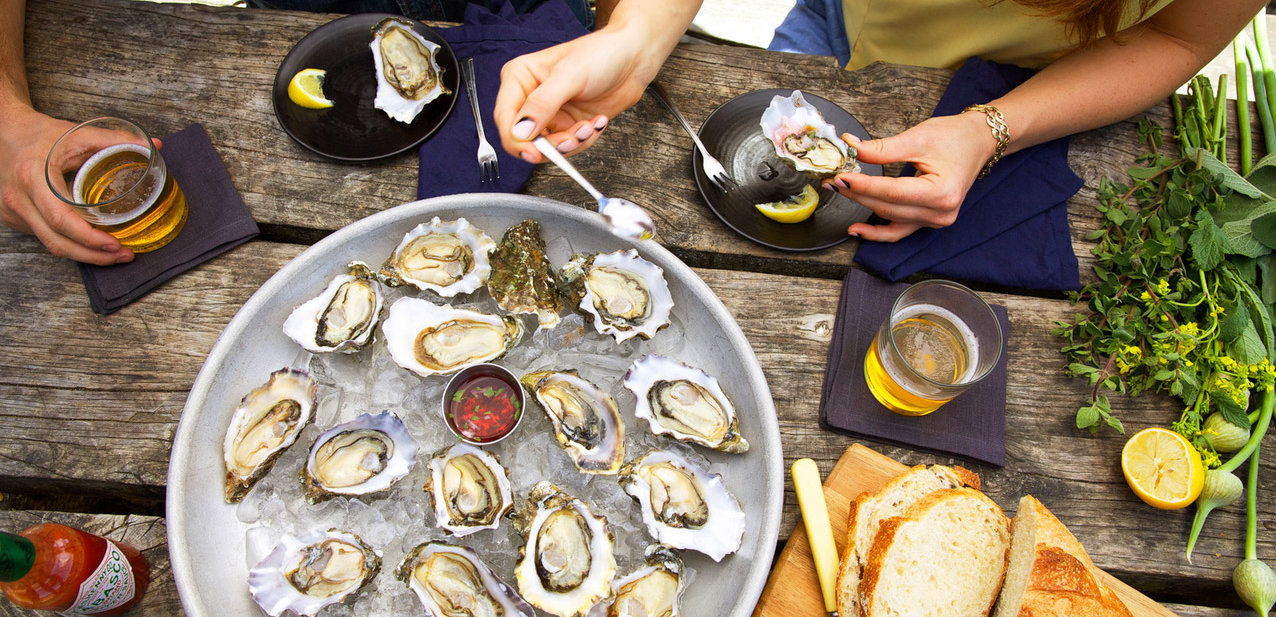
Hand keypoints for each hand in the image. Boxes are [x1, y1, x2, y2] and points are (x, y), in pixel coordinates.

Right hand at [0, 105, 133, 263]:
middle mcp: (18, 199)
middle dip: (93, 255)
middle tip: (124, 256)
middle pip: (57, 242)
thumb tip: (152, 146)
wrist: (5, 131)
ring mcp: (12, 211)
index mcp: (33, 178)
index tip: (116, 245)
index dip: (90, 238)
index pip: (61, 220)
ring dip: (83, 254)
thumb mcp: (76, 134)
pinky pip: (44, 237)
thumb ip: (115, 139)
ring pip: (50, 244)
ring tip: (114, 255)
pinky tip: (91, 244)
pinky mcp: (13, 218)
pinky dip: (69, 244)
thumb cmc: (39, 133)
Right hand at [493, 27, 660, 160]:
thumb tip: (520, 131)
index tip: (534, 152)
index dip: (516, 140)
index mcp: (520, 78)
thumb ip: (542, 104)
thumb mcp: (569, 76)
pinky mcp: (567, 125)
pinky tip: (597, 122)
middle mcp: (530, 98)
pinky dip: (584, 140)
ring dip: (572, 142)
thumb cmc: (600, 55)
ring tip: (590, 126)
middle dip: (552, 144)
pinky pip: (568, 146)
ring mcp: (549, 114)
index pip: (505, 118)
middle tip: (572, 139)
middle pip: (525, 139)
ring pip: (548, 147)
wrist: (632, 59)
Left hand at [825, 112, 995, 241]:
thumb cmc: (955, 137)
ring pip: (890, 219)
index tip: (841, 176)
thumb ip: (883, 149)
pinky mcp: (929, 220)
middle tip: (834, 180)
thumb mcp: (917, 138)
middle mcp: (940, 213)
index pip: (891, 192)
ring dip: (863, 207)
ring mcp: (936, 220)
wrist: (978, 141)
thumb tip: (851, 147)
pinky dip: (878, 232)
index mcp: (941, 192)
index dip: (862, 185)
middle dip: (857, 193)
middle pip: (887, 207)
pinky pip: (899, 231)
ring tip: (840, 193)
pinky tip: (857, 229)